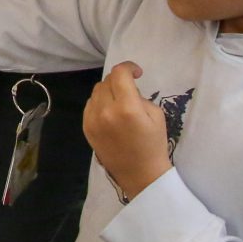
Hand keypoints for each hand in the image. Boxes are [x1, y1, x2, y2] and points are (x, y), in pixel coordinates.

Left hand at [83, 62, 170, 199]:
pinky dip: (99, 103)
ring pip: (96, 92)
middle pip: (107, 81)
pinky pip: (90, 105)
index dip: (128, 67)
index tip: (137, 73)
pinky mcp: (86, 128)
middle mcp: (105, 111)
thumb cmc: (153, 145)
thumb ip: (140, 96)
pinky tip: (110, 113)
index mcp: (127, 107)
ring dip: (109, 91)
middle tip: (130, 90)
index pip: (119, 74)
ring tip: (120, 102)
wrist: (140, 174)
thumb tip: (128, 88)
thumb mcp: (156, 115)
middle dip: (119, 81)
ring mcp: (92, 120)